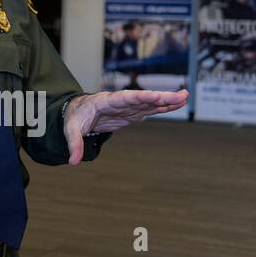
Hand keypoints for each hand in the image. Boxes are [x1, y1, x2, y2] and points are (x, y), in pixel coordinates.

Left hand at [64, 89, 189, 164]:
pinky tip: (177, 105)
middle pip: (142, 98)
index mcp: (105, 101)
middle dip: (160, 98)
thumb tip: (73, 161)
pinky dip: (163, 108)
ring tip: (185, 97)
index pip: (124, 98)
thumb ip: (74, 143)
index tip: (154, 96)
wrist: (77, 111)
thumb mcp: (70, 129)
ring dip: (167, 101)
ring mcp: (128, 106)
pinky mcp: (132, 113)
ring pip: (149, 103)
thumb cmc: (74, 117)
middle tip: (181, 96)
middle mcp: (120, 101)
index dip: (140, 97)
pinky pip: (150, 109)